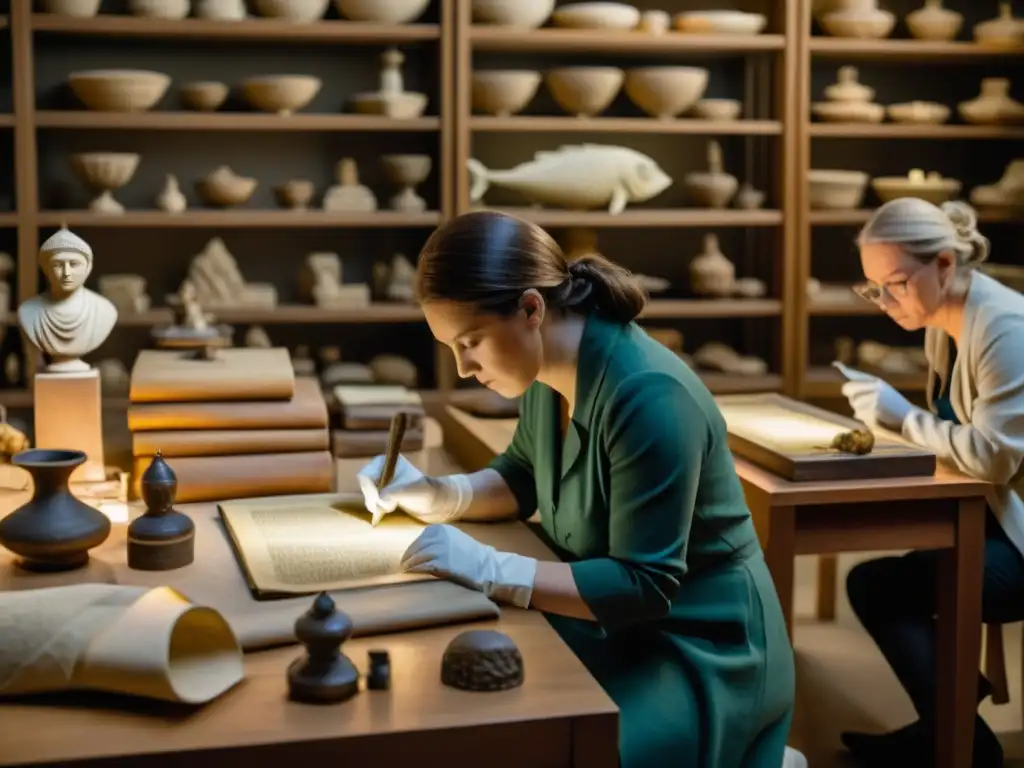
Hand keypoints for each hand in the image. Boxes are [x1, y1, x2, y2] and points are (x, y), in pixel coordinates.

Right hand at [357, 454, 471, 523]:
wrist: (436, 503)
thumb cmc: (426, 493)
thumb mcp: (411, 492)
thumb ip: (394, 494)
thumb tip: (380, 499)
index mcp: (385, 462)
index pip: (365, 476)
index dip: (369, 490)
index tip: (379, 501)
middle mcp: (380, 471)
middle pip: (364, 487)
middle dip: (374, 499)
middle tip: (389, 506)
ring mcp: (380, 483)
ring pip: (368, 497)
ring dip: (377, 506)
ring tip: (393, 507)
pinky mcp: (382, 496)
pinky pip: (372, 504)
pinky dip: (378, 510)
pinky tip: (390, 511)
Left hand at [400, 524, 536, 607]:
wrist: (489, 567)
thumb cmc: (473, 557)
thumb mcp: (455, 541)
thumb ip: (439, 541)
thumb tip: (420, 551)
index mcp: (442, 529)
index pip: (420, 539)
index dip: (412, 550)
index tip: (408, 557)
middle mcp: (440, 536)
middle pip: (416, 548)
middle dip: (408, 558)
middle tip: (403, 567)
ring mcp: (441, 549)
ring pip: (417, 557)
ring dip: (410, 565)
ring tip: (406, 572)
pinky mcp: (442, 563)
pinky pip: (423, 567)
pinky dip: (416, 571)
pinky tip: (413, 575)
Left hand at [833, 361, 913, 429]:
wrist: (910, 419)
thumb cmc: (895, 406)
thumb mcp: (883, 392)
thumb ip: (865, 388)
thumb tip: (845, 386)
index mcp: (877, 382)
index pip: (856, 375)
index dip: (844, 370)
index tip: (835, 364)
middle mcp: (874, 389)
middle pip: (847, 389)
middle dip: (850, 394)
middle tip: (860, 400)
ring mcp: (873, 400)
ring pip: (853, 404)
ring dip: (860, 409)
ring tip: (876, 411)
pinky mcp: (872, 413)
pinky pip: (858, 415)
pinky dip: (864, 418)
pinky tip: (878, 418)